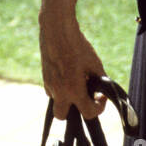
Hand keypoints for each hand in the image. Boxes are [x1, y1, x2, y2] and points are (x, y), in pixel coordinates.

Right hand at [38, 0, 107, 120]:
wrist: (56, 28)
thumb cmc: (77, 44)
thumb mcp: (95, 63)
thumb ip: (99, 81)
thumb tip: (101, 90)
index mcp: (73, 89)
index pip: (88, 113)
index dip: (99, 108)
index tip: (100, 97)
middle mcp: (58, 91)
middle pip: (62, 116)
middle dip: (74, 111)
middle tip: (84, 96)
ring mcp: (48, 84)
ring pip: (56, 101)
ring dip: (66, 98)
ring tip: (76, 81)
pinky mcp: (44, 76)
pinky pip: (52, 89)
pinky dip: (60, 87)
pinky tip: (67, 73)